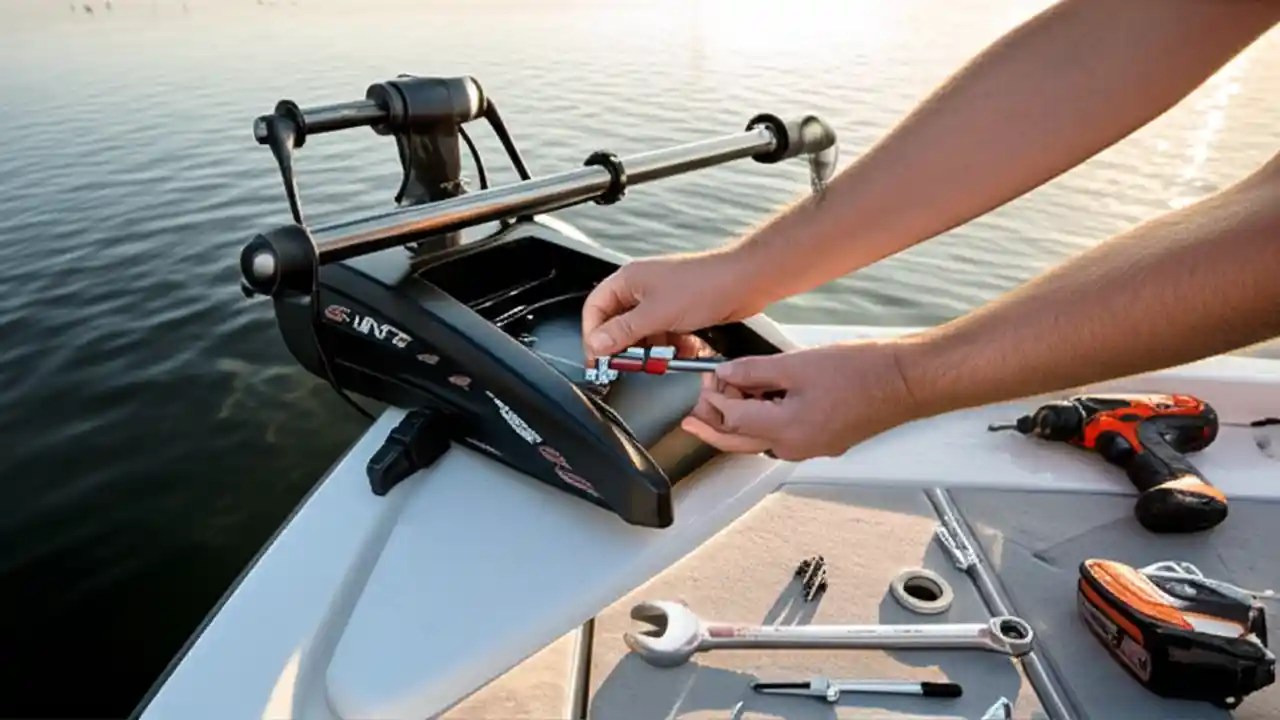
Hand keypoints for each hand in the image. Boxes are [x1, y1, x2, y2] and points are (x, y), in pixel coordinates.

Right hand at [581, 249, 766, 360]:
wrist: (744, 282)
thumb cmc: (705, 285)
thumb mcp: (657, 315)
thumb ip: (623, 331)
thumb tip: (596, 344)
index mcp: (628, 280)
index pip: (595, 309)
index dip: (593, 335)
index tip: (598, 359)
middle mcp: (641, 289)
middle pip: (617, 323)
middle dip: (625, 346)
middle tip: (630, 364)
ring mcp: (660, 300)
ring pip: (642, 333)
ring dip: (649, 350)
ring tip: (659, 359)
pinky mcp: (678, 312)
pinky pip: (663, 335)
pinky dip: (669, 347)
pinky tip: (680, 352)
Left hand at [680, 340, 921, 460]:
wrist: (905, 381)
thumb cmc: (863, 372)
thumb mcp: (797, 364)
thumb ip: (754, 372)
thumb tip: (726, 375)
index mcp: (786, 432)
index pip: (731, 421)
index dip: (713, 399)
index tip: (707, 379)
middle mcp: (796, 448)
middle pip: (739, 441)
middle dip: (714, 421)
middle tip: (697, 406)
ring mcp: (811, 447)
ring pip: (760, 438)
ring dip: (741, 418)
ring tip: (730, 391)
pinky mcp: (823, 440)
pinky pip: (782, 434)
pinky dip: (765, 417)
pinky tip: (762, 396)